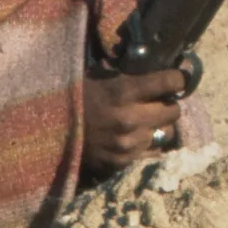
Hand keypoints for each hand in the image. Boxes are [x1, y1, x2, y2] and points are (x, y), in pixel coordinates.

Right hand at [81, 67, 184, 182]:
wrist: (48, 132)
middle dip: (169, 103)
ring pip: (167, 133)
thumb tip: (159, 64)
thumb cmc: (76, 97)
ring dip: (160, 126)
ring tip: (148, 121)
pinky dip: (150, 144)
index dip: (178, 78)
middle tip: (160, 101)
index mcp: (124, 91)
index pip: (170, 82)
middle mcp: (130, 119)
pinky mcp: (123, 163)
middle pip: (174, 110)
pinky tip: (140, 137)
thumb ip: (130, 73)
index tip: (178, 78)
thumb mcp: (101, 76)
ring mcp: (128, 144)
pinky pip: (154, 153)